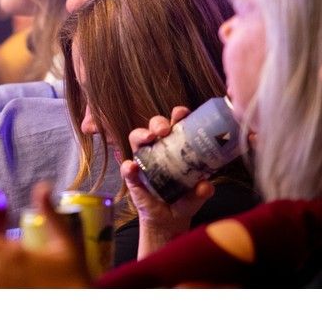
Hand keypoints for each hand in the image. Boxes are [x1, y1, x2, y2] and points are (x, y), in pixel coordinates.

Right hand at [122, 106, 213, 254]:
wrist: (169, 221)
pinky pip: (126, 168)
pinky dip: (128, 167)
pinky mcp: (132, 177)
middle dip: (158, 122)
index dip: (178, 115)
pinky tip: (131, 167)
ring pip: (136, 138)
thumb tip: (206, 185)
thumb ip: (202, 191)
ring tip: (148, 139)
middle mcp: (158, 149)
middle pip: (154, 126)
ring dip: (141, 135)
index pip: (176, 124)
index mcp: (176, 146)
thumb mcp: (197, 196)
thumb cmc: (184, 200)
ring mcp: (143, 161)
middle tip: (165, 130)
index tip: (182, 113)